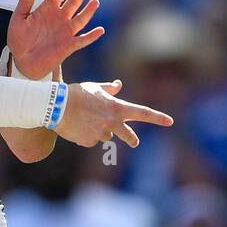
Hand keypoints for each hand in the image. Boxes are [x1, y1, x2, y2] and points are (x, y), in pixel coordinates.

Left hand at [7, 0, 103, 79]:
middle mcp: (60, 18)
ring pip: (81, 18)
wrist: (22, 62)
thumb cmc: (19, 40)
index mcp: (48, 9)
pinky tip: (100, 30)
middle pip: (74, 1)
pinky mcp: (69, 45)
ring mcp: (66, 31)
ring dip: (89, 10)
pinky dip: (91, 36)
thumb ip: (25, 2)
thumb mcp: (18, 19)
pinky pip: (83, 40)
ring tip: (95, 1)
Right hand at [56, 80, 173, 147]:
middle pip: (129, 136)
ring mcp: (101, 134)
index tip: (170, 121)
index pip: (143, 113)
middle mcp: (112, 123)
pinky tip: (77, 127)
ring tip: (86, 121)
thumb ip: (110, 89)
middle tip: (134, 141)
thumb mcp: (95, 88)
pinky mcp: (89, 142)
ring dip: (100, 131)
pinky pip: (91, 140)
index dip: (158, 118)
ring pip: (106, 136)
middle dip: (132, 139)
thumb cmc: (77, 94)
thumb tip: (119, 84)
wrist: (56, 106)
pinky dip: (86, 135)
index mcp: (117, 108)